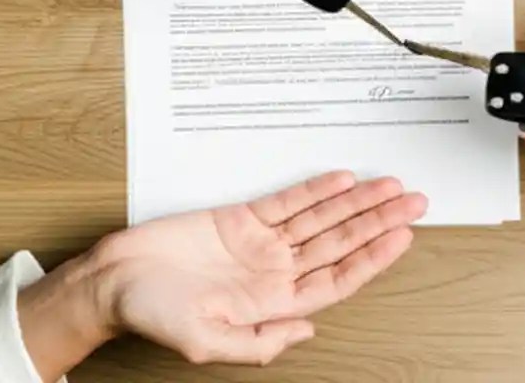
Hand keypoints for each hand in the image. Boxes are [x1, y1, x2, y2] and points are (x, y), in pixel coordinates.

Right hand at [19, 172, 426, 378]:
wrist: (111, 281)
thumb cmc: (151, 314)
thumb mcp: (204, 342)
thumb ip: (258, 343)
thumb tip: (307, 335)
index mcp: (273, 304)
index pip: (337, 279)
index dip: (372, 258)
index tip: (402, 236)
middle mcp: (274, 273)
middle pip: (339, 244)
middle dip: (378, 223)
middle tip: (414, 202)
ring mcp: (260, 245)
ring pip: (321, 220)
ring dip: (356, 204)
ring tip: (390, 187)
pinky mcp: (241, 220)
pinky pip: (287, 202)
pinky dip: (315, 191)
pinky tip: (342, 181)